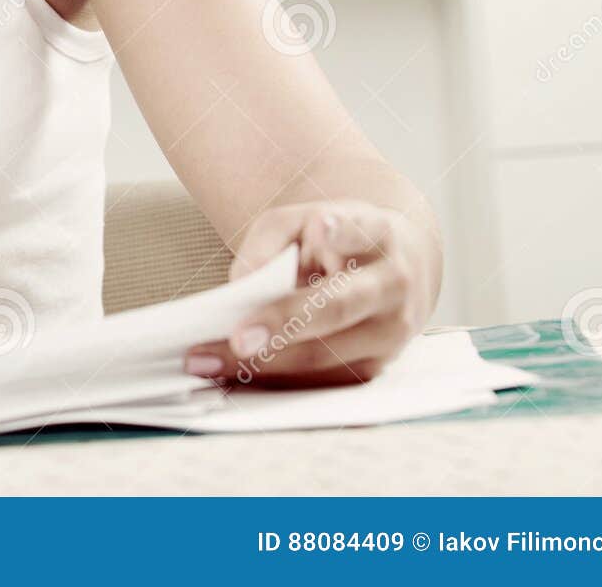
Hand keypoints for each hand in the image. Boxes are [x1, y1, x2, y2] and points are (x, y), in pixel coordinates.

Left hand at [183, 199, 434, 388]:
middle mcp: (393, 286)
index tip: (321, 227)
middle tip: (238, 339)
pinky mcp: (376, 367)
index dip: (343, 232)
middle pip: (337, 307)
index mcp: (379, 235)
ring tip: (208, 360)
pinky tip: (230, 373)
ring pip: (324, 355)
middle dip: (285, 322)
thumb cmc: (335, 239)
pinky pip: (320, 380)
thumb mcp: (303, 220)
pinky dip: (273, 377)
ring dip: (263, 363)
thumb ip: (271, 240)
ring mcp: (390, 333)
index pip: (363, 232)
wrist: (393, 268)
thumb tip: (244, 284)